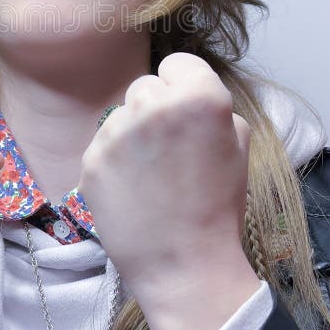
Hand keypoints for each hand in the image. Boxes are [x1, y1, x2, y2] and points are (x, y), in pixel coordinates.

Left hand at [77, 52, 258, 329]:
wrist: (185, 266)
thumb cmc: (218, 206)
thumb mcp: (238, 145)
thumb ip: (214, 107)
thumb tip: (185, 91)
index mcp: (198, 97)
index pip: (177, 63)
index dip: (184, 86)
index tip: (186, 113)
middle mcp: (153, 105)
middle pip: (145, 87)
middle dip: (156, 109)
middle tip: (169, 150)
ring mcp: (116, 132)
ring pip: (120, 115)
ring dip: (132, 135)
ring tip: (150, 174)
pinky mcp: (91, 159)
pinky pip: (102, 144)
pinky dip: (113, 161)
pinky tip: (131, 188)